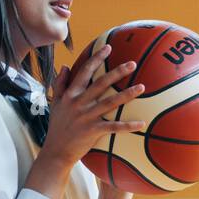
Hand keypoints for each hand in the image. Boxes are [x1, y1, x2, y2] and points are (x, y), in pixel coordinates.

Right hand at [41, 43, 147, 170]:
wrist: (55, 151)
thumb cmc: (58, 126)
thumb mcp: (55, 103)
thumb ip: (59, 84)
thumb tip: (64, 66)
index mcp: (70, 95)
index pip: (84, 72)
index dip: (97, 59)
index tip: (108, 47)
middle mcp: (78, 103)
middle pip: (101, 83)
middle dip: (117, 72)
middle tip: (133, 63)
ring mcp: (86, 117)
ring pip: (110, 102)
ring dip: (127, 94)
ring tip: (142, 87)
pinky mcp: (93, 131)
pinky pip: (114, 127)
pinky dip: (128, 125)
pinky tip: (141, 123)